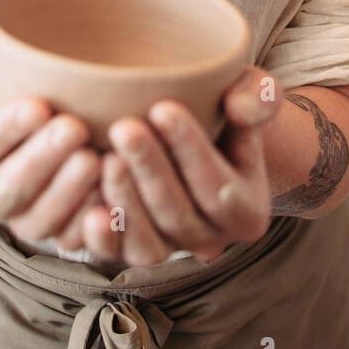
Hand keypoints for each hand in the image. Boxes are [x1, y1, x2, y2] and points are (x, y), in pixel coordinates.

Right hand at [0, 34, 104, 249]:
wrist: (29, 117)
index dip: (1, 132)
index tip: (37, 106)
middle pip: (2, 193)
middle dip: (39, 161)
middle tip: (74, 127)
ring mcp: (19, 220)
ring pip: (37, 222)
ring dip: (68, 193)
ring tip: (95, 157)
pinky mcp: (57, 232)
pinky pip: (72, 239)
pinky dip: (93, 220)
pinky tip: (112, 190)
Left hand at [80, 66, 283, 267]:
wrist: (193, 133)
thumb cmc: (222, 109)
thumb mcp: (250, 94)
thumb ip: (259, 97)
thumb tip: (241, 107)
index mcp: (247, 210)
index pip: (220, 186)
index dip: (190, 149)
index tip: (162, 108)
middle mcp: (210, 240)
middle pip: (179, 214)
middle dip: (150, 169)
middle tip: (124, 127)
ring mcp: (169, 249)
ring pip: (149, 242)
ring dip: (125, 202)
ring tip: (104, 159)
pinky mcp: (132, 249)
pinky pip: (117, 254)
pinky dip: (103, 236)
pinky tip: (89, 208)